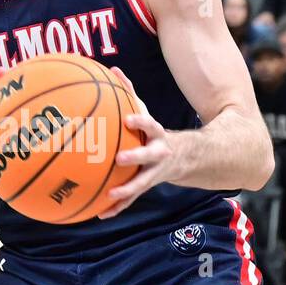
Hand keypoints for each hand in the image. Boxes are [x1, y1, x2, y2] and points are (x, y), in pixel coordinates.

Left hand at [99, 67, 176, 218]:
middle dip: (135, 157)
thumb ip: (129, 92)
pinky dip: (117, 207)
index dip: (140, 122)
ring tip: (110, 195)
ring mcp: (155, 172)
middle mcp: (158, 154)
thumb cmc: (152, 130)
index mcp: (157, 134)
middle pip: (148, 156)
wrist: (185, 157)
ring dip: (127, 189)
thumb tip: (113, 69)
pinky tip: (100, 215)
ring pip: (141, 182)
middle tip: (119, 158)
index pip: (150, 125)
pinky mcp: (147, 186)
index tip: (128, 119)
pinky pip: (132, 198)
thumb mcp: (144, 111)